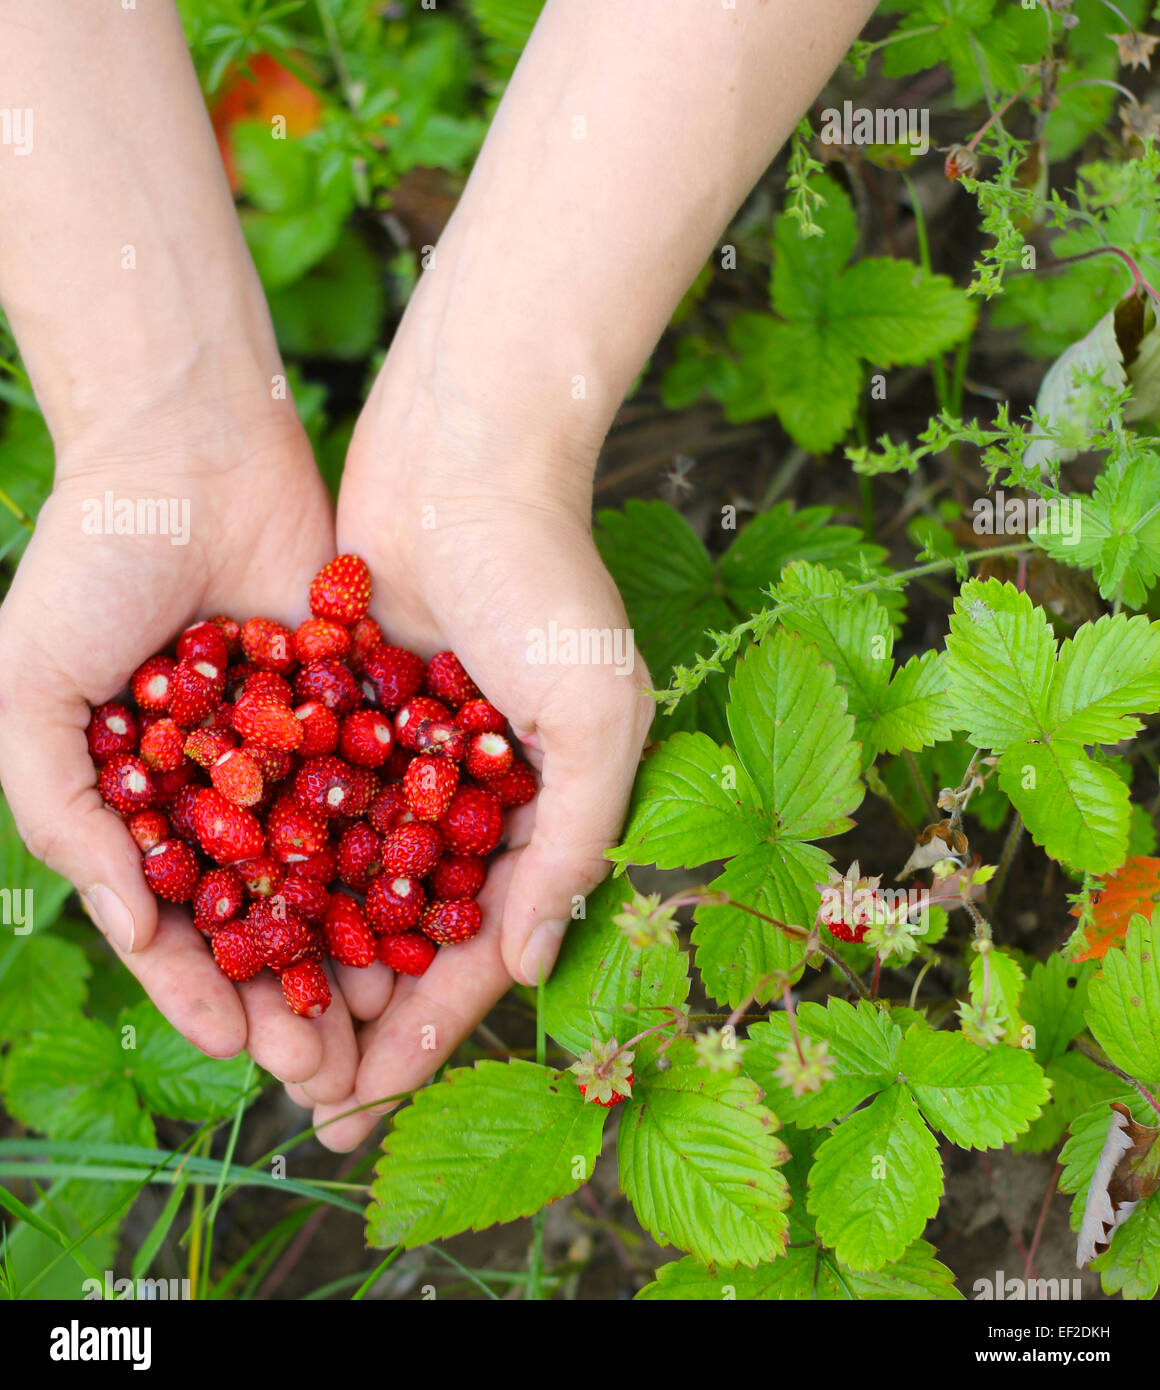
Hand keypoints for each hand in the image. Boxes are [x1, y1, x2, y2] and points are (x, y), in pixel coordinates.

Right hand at [0, 410, 364, 1103]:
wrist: (186, 450)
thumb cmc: (88, 567)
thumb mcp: (28, 690)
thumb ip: (60, 810)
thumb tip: (129, 926)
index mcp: (139, 801)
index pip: (175, 924)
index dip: (204, 991)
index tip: (242, 1053)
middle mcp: (222, 790)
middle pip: (263, 915)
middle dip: (291, 993)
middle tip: (332, 1068)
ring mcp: (293, 753)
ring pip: (331, 872)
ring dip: (353, 946)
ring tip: (387, 1018)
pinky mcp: (357, 710)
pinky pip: (383, 797)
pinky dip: (402, 856)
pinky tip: (430, 914)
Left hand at [298, 408, 652, 1150]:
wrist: (466, 463)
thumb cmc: (552, 586)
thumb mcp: (597, 714)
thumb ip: (572, 842)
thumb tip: (525, 964)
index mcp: (533, 820)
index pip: (475, 953)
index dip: (425, 1035)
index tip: (365, 1103)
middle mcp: (461, 808)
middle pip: (397, 942)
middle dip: (351, 1021)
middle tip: (296, 1099)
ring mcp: (393, 768)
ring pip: (338, 891)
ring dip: (298, 964)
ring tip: (246, 1037)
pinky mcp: (335, 722)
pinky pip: (297, 814)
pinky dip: (264, 871)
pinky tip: (214, 928)